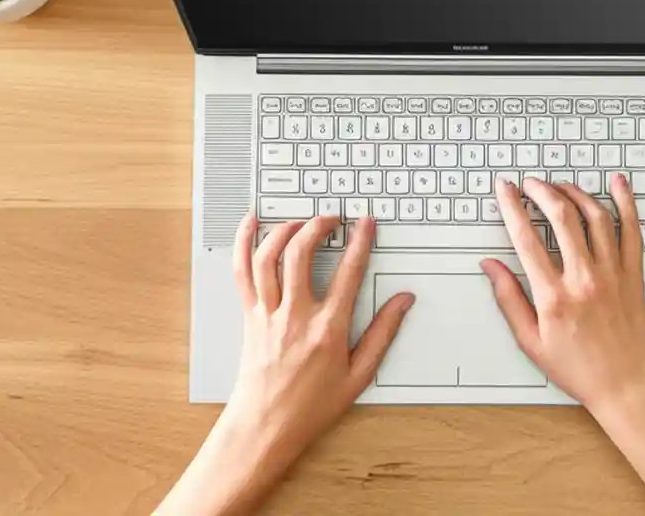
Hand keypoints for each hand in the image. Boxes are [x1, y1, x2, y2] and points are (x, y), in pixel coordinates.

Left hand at [157, 214, 412, 515]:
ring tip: (300, 220)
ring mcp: (267, 313)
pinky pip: (242, 272)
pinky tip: (250, 224)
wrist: (265, 425)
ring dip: (284, 230)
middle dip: (317, 225)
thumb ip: (382, 334)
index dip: (360, 241)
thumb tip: (402, 302)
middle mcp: (294, 316)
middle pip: (300, 253)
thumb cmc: (310, 406)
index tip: (366, 223)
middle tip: (332, 218)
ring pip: (268, 257)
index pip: (348, 272)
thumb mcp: (359, 375)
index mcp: (327, 329)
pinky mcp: (249, 316)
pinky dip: (243, 243)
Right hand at [480, 174, 644, 421]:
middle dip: (542, 191)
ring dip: (575, 193)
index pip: (526, 238)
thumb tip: (491, 267)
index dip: (512, 207)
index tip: (505, 190)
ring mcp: (613, 274)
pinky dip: (626, 203)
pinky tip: (618, 185)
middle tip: (530, 183)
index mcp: (554, 297)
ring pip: (596, 217)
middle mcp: (585, 279)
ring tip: (560, 185)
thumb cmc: (581, 370)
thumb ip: (509, 299)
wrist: (627, 386)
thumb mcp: (531, 342)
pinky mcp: (634, 276)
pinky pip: (632, 230)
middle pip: (562, 217)